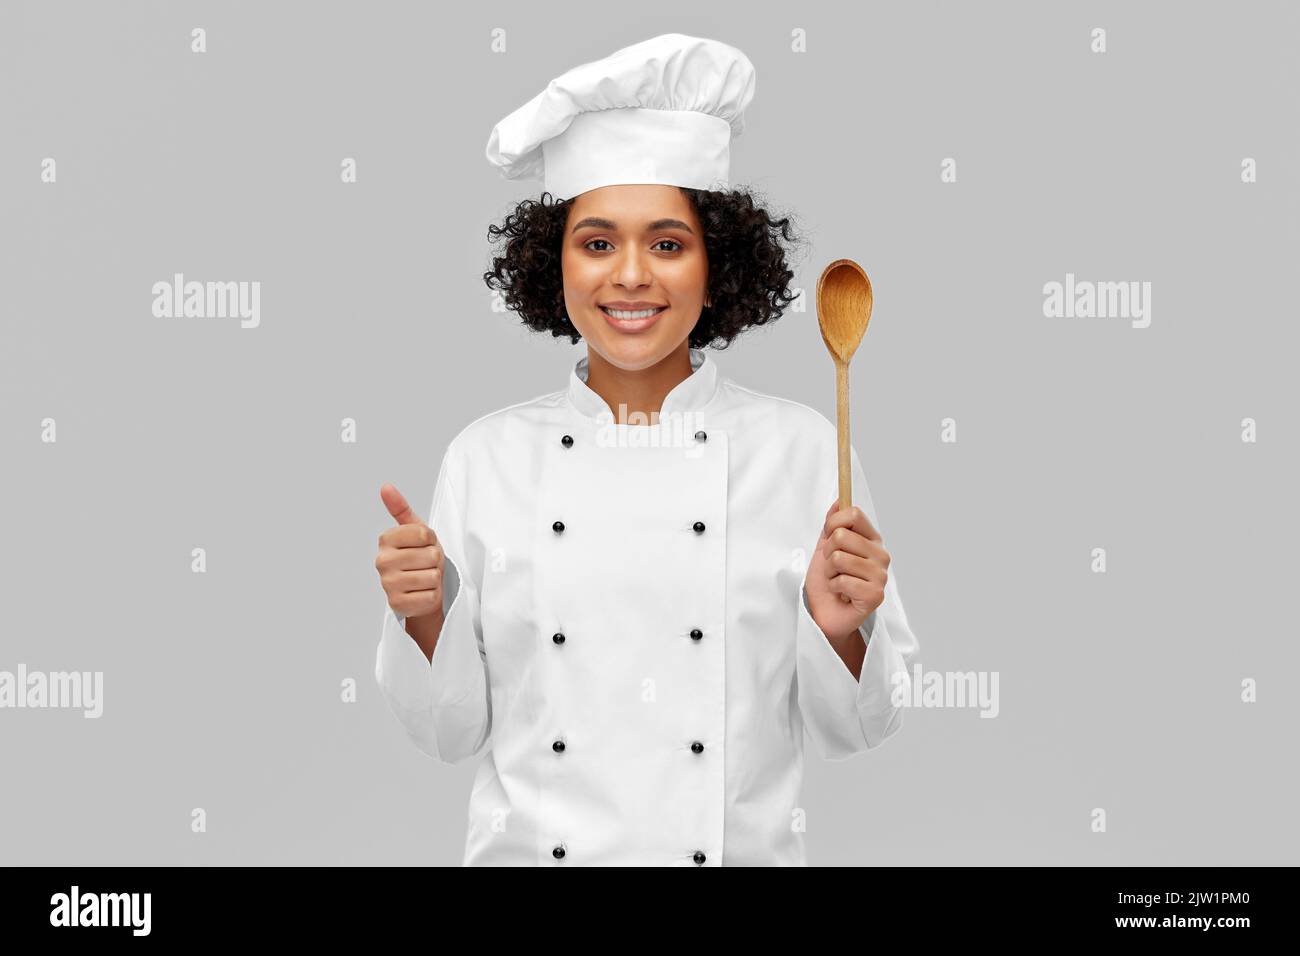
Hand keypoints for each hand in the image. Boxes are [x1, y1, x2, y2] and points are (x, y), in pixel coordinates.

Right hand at [375, 483, 445, 619]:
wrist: (420, 591)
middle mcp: (382, 561)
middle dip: (435, 561)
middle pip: (431, 555)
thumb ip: (401, 509)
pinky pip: (430, 596)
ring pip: (432, 576)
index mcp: (386, 540)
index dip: (432, 541)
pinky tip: (422, 594)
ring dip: (434, 579)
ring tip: (424, 579)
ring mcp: (388, 584)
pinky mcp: (397, 604)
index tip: (424, 546)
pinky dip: (432, 596)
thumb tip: (386, 487)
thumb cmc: (420, 558)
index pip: (424, 533)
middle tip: (425, 565)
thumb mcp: (415, 532)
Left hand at [804, 498, 889, 640]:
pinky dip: (834, 588)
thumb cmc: (827, 581)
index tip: (827, 536)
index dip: (833, 523)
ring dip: (829, 572)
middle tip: (832, 567)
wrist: (824, 613)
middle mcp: (881, 555)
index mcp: (872, 540)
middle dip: (827, 553)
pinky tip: (842, 594)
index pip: (853, 514)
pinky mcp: (876, 595)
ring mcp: (881, 575)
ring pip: (839, 558)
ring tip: (837, 581)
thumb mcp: (825, 547)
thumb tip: (839, 500)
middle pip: (842, 535)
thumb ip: (833, 524)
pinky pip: (843, 580)